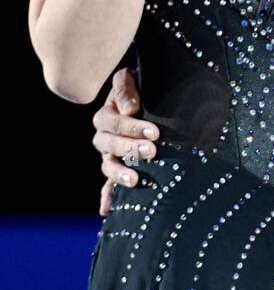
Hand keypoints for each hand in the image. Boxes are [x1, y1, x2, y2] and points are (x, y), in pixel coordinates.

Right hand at [93, 67, 157, 215]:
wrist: (146, 97)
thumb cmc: (140, 88)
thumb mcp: (130, 79)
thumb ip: (126, 89)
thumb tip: (130, 109)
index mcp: (107, 115)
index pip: (114, 123)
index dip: (132, 128)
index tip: (154, 132)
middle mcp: (104, 137)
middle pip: (111, 145)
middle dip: (131, 149)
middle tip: (152, 151)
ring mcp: (109, 155)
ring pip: (108, 166)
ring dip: (119, 174)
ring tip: (135, 179)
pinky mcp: (117, 168)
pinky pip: (108, 185)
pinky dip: (107, 197)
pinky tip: (106, 210)